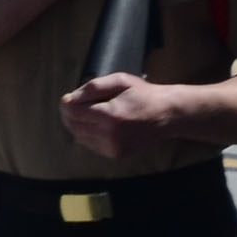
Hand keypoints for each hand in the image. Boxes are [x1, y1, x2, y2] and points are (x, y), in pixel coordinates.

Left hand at [61, 71, 184, 159]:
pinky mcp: (115, 154)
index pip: (73, 112)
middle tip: (78, 104)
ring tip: (90, 113)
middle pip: (74, 125)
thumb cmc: (144, 94)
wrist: (168, 115)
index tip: (69, 98)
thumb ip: (92, 88)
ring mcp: (113, 147)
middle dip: (70, 114)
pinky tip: (99, 124)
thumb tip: (68, 99)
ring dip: (78, 124)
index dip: (67, 104)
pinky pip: (90, 144)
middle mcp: (110, 135)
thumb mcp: (120, 81)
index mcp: (110, 116)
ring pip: (79, 136)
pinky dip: (89, 134)